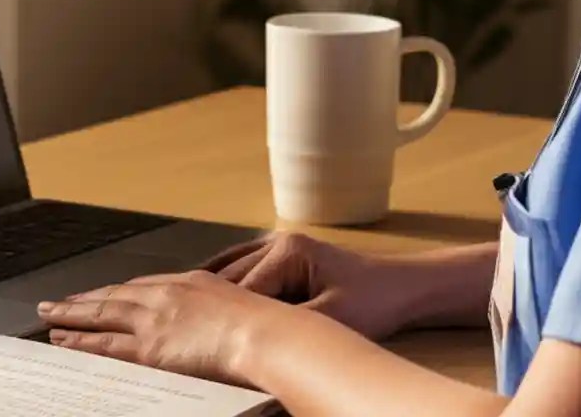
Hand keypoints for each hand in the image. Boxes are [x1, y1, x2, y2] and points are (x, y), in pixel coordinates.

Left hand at [37, 269, 304, 385]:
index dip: (118, 293)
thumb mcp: (245, 304)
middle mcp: (168, 296)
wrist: (268, 333)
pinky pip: (107, 345)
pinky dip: (82, 342)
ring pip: (103, 316)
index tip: (101, 295)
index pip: (144, 287)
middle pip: (116, 296)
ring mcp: (156, 320)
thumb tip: (218, 322)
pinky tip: (65, 342)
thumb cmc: (269, 327)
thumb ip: (223, 309)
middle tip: (58, 303)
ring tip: (50, 318)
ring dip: (73, 317)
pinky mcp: (151, 347)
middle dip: (86, 300)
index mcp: (192, 283)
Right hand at [205, 233, 493, 337]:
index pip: (243, 291)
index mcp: (288, 251)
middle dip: (207, 304)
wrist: (403, 287)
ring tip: (177, 311)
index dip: (222, 318)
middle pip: (230, 280)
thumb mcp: (331, 318)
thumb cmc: (375, 300)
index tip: (196, 338)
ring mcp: (278, 246)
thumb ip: (289, 325)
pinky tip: (199, 293)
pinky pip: (240, 267)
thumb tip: (252, 337)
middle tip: (177, 327)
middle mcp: (277, 242)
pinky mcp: (283, 256)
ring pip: (230, 271)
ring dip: (209, 293)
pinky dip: (221, 282)